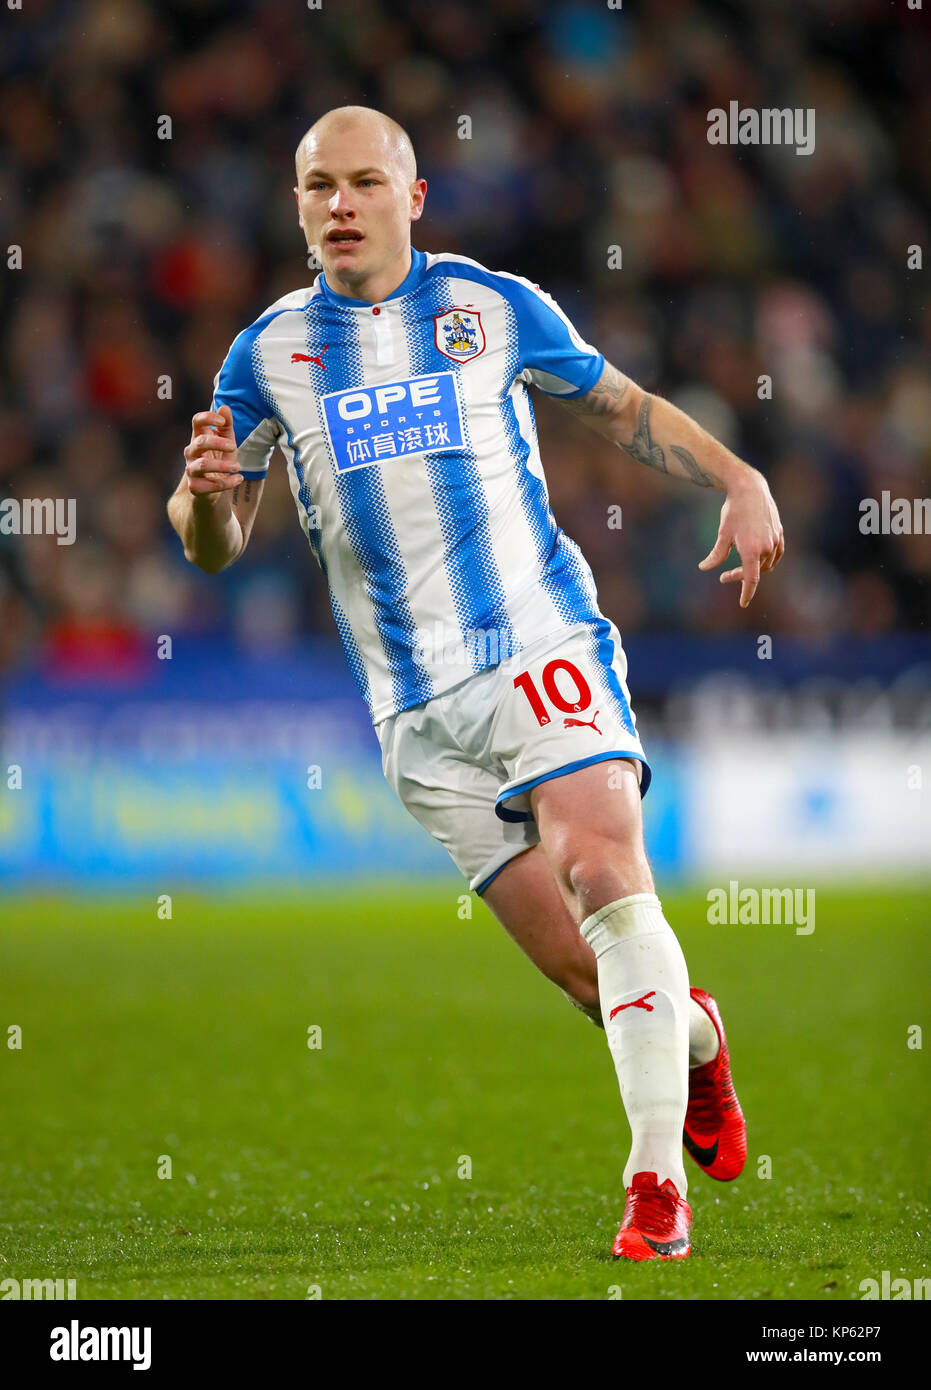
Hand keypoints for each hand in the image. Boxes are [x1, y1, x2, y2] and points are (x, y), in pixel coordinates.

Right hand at [184, 407, 242, 497]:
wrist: (211, 488)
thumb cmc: (219, 459)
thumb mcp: (227, 441)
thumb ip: (226, 425)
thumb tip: (225, 407)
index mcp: (198, 436)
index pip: (196, 421)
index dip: (208, 418)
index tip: (222, 422)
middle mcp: (191, 451)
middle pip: (200, 442)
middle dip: (218, 443)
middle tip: (233, 447)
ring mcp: (191, 469)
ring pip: (203, 465)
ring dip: (223, 466)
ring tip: (238, 467)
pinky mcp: (195, 487)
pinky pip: (210, 485)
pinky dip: (227, 483)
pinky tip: (238, 479)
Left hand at [698, 470, 784, 606]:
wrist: (749, 488)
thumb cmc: (733, 511)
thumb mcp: (722, 534)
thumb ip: (716, 555)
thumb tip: (704, 568)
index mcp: (752, 550)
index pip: (751, 580)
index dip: (746, 593)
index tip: (742, 603)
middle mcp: (767, 547)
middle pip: (756, 572)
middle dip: (740, 576)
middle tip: (725, 576)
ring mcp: (775, 540)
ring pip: (767, 564)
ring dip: (754, 568)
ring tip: (739, 566)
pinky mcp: (780, 532)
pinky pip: (777, 554)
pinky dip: (769, 560)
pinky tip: (760, 561)